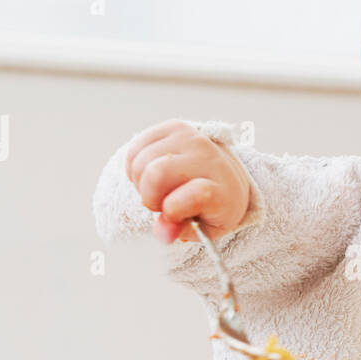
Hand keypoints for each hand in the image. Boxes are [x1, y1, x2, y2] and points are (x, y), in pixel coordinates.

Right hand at [125, 119, 251, 242]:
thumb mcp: (204, 228)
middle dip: (149, 197)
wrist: (226, 174)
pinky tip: (151, 174)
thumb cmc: (212, 206)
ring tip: (158, 188)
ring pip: (140, 162)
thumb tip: (163, 231)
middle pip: (155, 174)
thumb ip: (182, 232)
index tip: (172, 215)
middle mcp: (208, 156)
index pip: (197, 194)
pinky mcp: (173, 127)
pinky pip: (134, 150)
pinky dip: (134, 168)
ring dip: (141, 183)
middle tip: (160, 203)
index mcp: (223, 187)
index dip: (174, 208)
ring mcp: (190, 137)